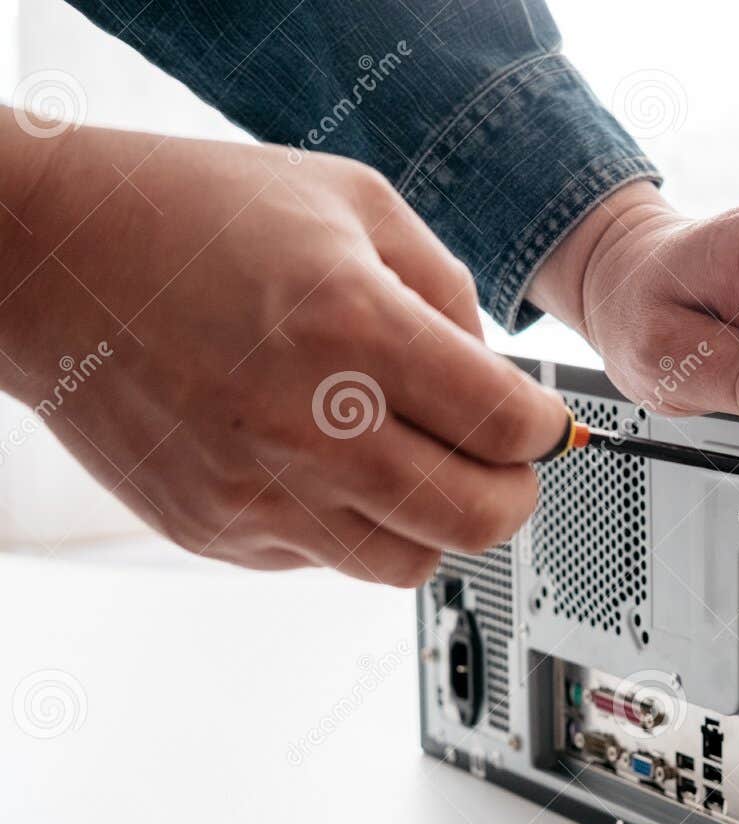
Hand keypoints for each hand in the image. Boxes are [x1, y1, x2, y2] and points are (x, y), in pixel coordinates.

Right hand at [0, 123, 566, 585]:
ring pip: (410, 563)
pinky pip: (328, 557)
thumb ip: (449, 291)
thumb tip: (501, 374)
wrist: (44, 259)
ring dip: (436, 521)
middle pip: (478, 519)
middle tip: (509, 466)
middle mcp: (311, 425)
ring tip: (417, 467)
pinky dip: (352, 521)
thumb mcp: (353, 203)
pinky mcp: (219, 531)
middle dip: (516, 494)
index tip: (543, 425)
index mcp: (356, 329)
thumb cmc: (192, 217)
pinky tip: (324, 461)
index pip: (508, 427)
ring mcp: (259, 491)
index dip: (546, 430)